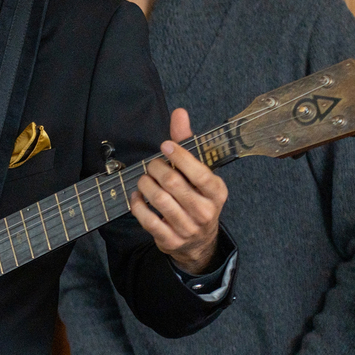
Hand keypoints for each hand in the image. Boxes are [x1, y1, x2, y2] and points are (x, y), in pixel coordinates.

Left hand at [132, 108, 227, 274]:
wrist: (199, 241)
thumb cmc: (197, 198)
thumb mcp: (198, 172)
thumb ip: (187, 142)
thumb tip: (179, 112)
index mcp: (217, 192)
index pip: (199, 172)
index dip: (179, 156)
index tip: (164, 146)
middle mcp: (205, 211)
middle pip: (173, 184)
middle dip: (156, 169)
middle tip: (151, 165)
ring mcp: (188, 228)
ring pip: (159, 200)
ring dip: (145, 184)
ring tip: (144, 179)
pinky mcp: (170, 240)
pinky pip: (147, 219)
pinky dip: (137, 204)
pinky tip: (137, 196)